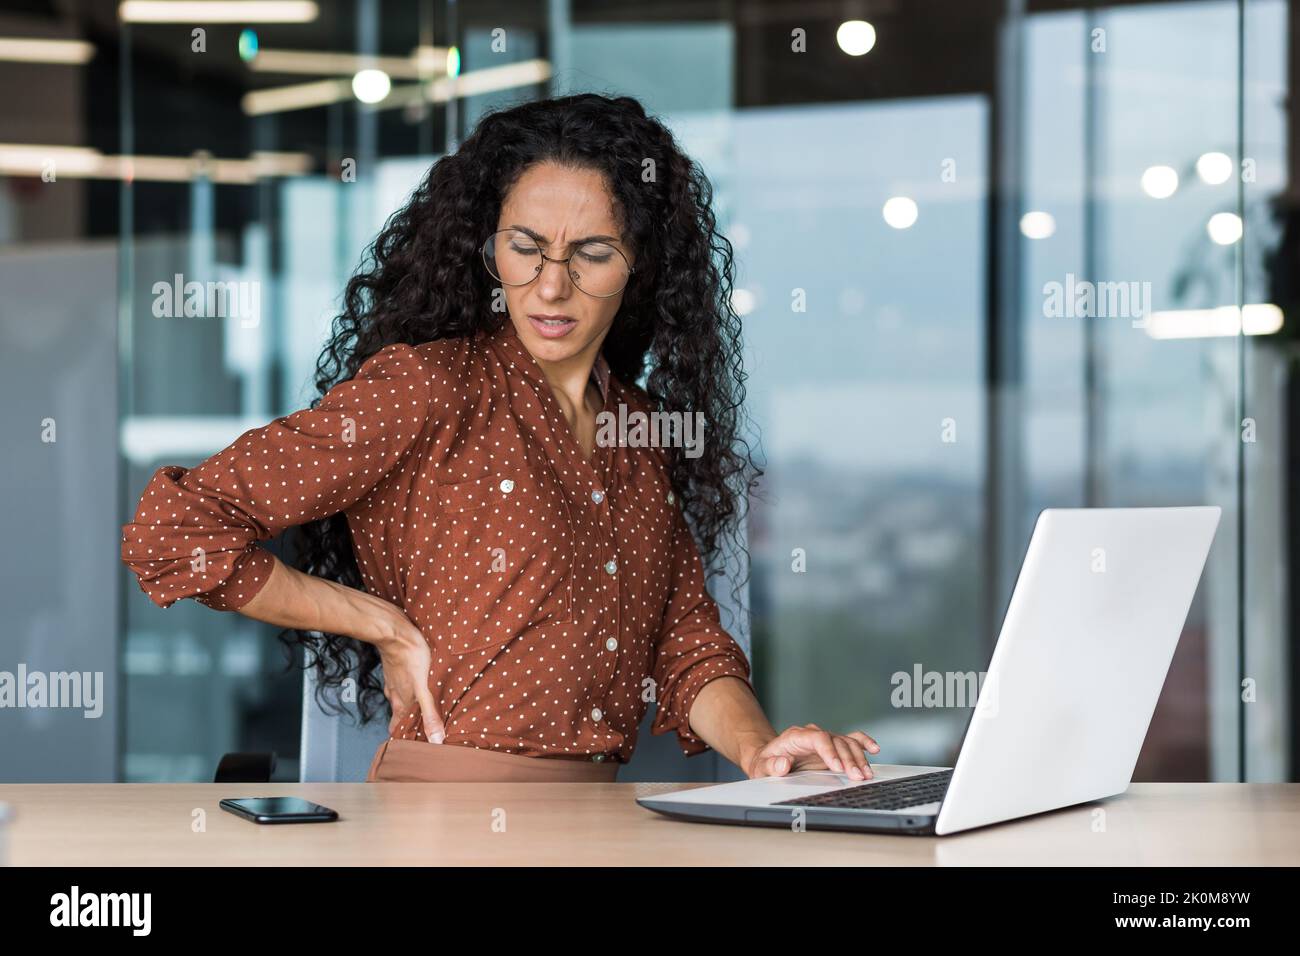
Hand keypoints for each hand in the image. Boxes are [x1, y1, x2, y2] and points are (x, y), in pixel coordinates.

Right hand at [364, 596, 445, 742]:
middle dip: (407, 723)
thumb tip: (436, 740)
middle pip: (398, 714)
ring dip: (407, 705)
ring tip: (419, 709)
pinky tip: (413, 682)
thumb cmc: (410, 657)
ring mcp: (393, 679)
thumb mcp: (424, 688)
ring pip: (398, 698)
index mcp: (401, 702)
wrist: (394, 631)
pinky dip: (406, 687)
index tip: (409, 747)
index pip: (397, 728)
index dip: (403, 737)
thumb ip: (430, 713)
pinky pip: (399, 682)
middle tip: (418, 730)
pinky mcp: (395, 666)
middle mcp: (395, 694)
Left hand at [742, 724, 879, 779]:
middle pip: (836, 741)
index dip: (829, 751)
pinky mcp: (832, 746)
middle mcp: (813, 735)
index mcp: (796, 736)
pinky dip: (863, 742)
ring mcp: (824, 739)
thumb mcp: (761, 767)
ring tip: (866, 774)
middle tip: (857, 777)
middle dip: (848, 759)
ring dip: (859, 757)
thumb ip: (771, 766)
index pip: (817, 738)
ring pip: (846, 742)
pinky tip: (874, 749)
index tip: (837, 767)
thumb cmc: (765, 763)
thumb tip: (784, 764)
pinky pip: (851, 739)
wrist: (768, 757)